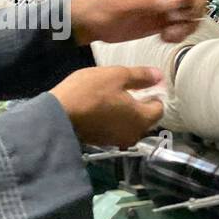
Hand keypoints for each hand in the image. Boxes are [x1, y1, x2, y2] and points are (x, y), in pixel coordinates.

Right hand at [50, 65, 165, 147]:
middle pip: (145, 118)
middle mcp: (134, 134)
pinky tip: (101, 107)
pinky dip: (113, 119)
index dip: (154, 93)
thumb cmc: (90, 92)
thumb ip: (141, 76)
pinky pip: (115, 128)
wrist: (58, 115)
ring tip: (112, 96)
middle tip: (126, 88)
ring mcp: (117, 140)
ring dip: (125, 112)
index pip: (159, 108)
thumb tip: (160, 76)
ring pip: (129, 124)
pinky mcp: (102, 142)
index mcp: (142, 118)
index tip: (143, 83)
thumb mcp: (116, 76)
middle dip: (140, 103)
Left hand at [69, 0, 208, 45]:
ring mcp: (164, 9)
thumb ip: (149, 2)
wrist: (90, 24)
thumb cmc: (100, 9)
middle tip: (175, 23)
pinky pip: (181, 27)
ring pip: (191, 14)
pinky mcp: (161, 23)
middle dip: (192, 12)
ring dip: (186, 26)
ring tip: (168, 35)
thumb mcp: (122, 5)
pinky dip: (179, 34)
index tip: (181, 9)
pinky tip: (164, 38)